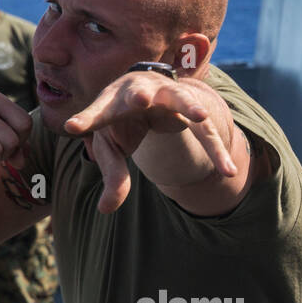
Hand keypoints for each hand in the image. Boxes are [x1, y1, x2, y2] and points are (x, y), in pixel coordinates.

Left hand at [63, 73, 236, 213]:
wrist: (152, 93)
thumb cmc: (123, 120)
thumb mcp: (113, 147)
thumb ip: (112, 176)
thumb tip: (105, 210)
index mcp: (114, 100)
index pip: (98, 111)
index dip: (86, 119)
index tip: (73, 128)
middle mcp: (141, 92)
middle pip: (139, 92)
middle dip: (140, 95)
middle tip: (142, 99)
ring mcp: (170, 98)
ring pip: (181, 101)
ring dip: (190, 107)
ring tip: (200, 116)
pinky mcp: (192, 112)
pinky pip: (207, 131)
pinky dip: (217, 150)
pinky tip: (228, 171)